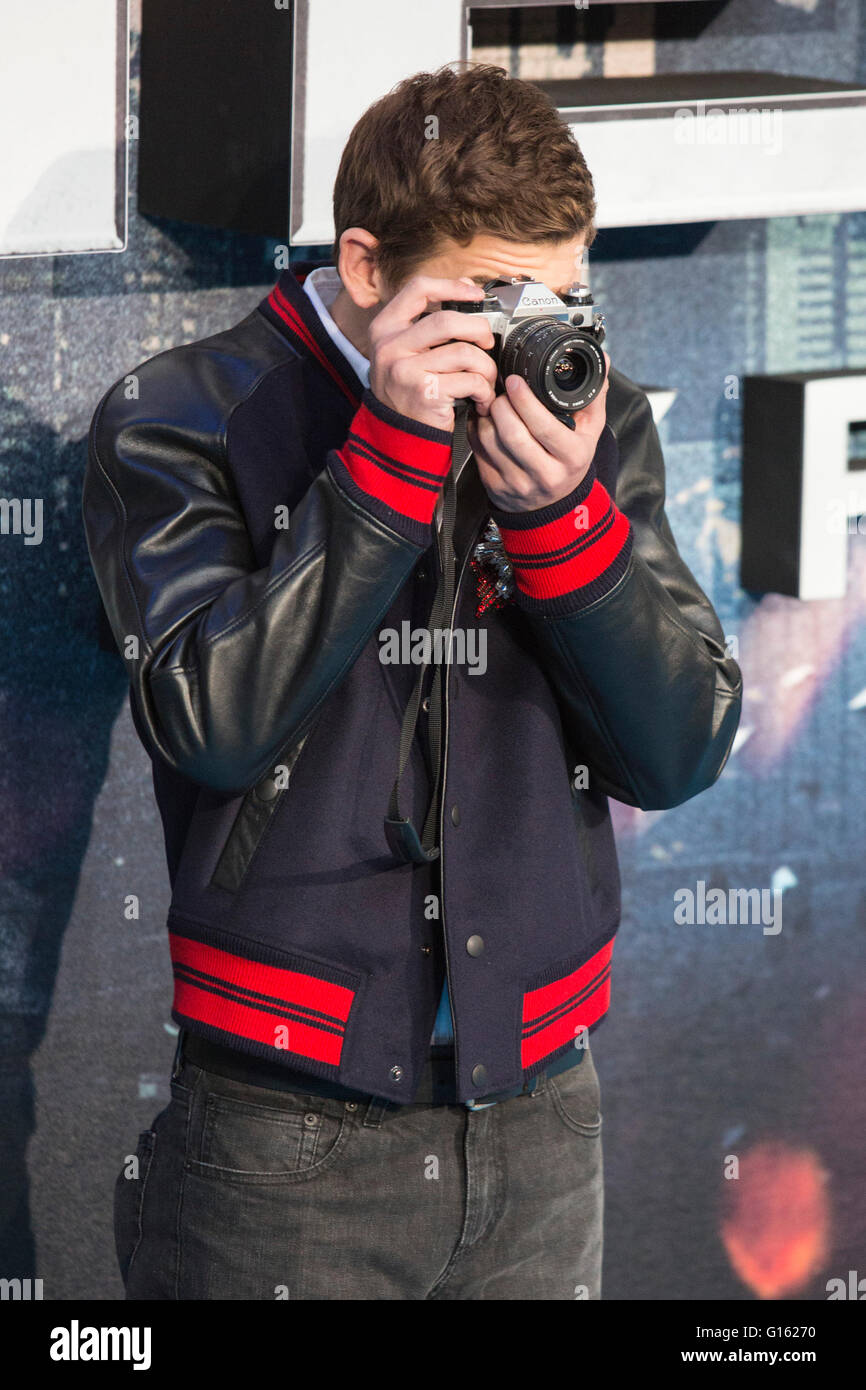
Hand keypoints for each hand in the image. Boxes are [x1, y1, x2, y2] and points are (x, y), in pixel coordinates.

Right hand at [368, 275, 497, 431]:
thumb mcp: (404, 352)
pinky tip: (480, 399)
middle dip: (478, 329)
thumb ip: (426, 324)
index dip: (451, 286)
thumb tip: (466, 289)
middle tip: (487, 342)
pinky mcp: (426, 394)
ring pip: (464, 352)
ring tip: (485, 380)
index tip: (474, 292)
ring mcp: (406, 371)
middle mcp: (390, 347)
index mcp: (385, 329)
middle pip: (447, 320)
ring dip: (485, 367)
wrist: (397, 436)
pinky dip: (483, 391)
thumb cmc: (408, 391)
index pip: (418, 289)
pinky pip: (470, 380)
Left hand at [467, 352, 610, 511]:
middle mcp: (545, 474)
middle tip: (500, 389)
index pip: (544, 428)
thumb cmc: (570, 460)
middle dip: (501, 404)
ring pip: (490, 440)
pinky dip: (476, 428)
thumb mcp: (590, 431)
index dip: (525, 402)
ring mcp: (517, 483)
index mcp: (572, 457)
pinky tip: (484, 418)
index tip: (515, 381)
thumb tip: (603, 359)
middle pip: (513, 434)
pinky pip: (478, 450)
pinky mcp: (495, 486)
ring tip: (492, 401)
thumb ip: (594, 394)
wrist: (552, 504)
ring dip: (486, 414)